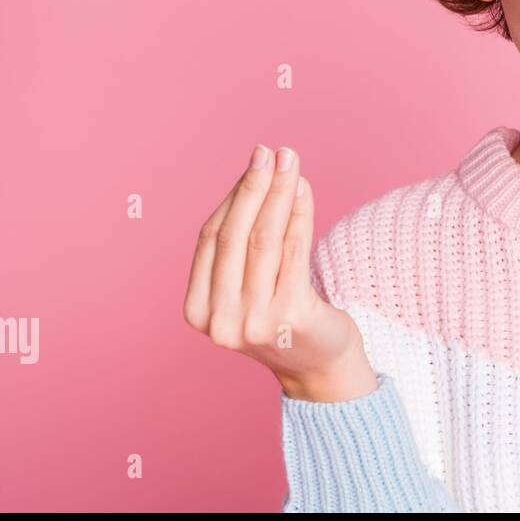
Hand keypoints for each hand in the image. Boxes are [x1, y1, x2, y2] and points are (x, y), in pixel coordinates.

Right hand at [183, 145, 378, 400]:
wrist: (321, 368)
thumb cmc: (284, 316)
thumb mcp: (249, 286)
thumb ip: (241, 244)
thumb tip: (256, 174)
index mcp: (198, 312)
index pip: (210, 238)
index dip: (233, 196)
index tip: (254, 163)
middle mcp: (221, 321)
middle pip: (234, 236)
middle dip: (254, 187)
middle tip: (270, 152)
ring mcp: (254, 322)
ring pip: (264, 240)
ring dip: (278, 193)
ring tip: (290, 161)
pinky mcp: (291, 317)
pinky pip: (293, 252)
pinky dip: (298, 214)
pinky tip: (304, 190)